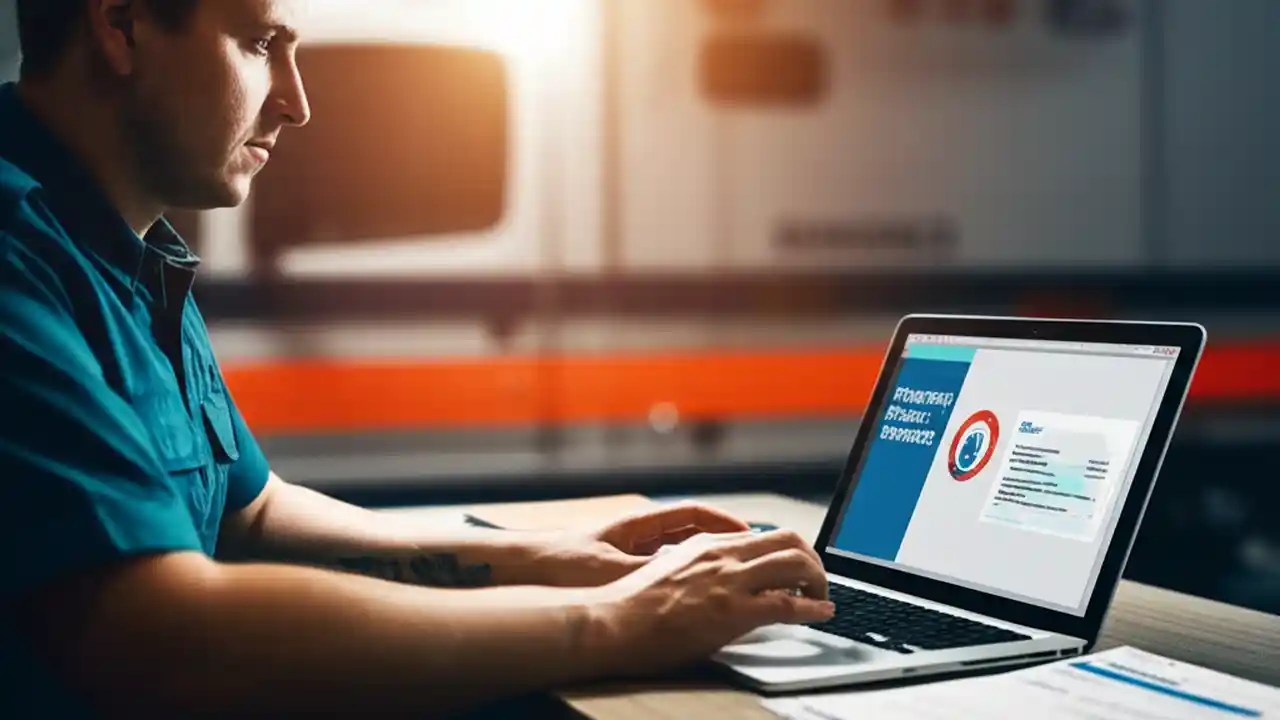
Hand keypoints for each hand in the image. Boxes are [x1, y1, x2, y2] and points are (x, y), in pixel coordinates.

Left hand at [518, 502, 753, 586]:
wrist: (524, 568)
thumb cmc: (562, 561)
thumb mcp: (612, 569)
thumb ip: (649, 571)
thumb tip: (688, 576)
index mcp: (639, 522)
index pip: (693, 513)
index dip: (724, 521)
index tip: (749, 534)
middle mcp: (637, 532)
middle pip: (690, 531)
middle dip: (720, 541)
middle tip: (750, 556)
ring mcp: (628, 550)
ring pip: (677, 552)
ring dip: (702, 560)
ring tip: (730, 576)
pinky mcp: (619, 570)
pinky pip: (661, 570)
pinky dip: (680, 578)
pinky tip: (692, 595)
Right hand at [585, 529, 833, 677]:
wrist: (612, 622)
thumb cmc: (632, 606)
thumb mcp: (670, 571)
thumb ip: (700, 567)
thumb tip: (720, 578)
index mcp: (707, 544)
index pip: (763, 536)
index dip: (789, 551)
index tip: (797, 567)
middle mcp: (723, 554)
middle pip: (789, 540)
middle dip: (812, 559)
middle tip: (817, 580)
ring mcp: (729, 581)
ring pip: (796, 563)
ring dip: (819, 580)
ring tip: (823, 596)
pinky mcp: (732, 611)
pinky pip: (788, 604)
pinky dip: (814, 607)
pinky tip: (823, 613)